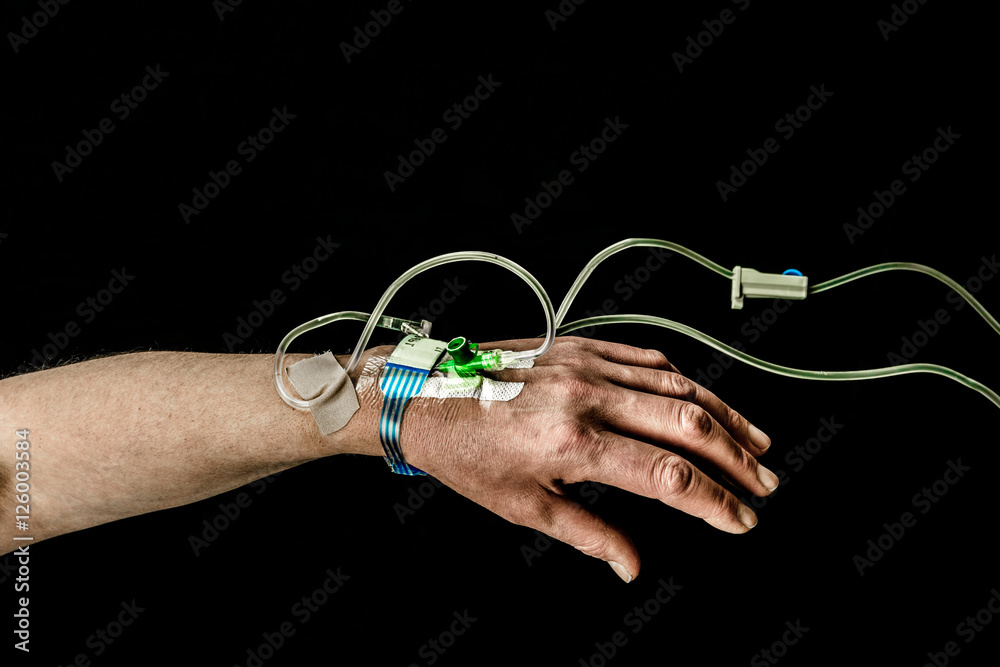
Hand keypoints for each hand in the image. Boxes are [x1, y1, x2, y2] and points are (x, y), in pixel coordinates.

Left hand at [341, 336, 775, 582]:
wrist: (424, 395)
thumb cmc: (466, 454)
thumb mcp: (523, 506)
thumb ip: (588, 534)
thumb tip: (633, 566)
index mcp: (573, 443)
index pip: (667, 476)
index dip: (713, 501)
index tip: (741, 519)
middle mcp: (587, 396)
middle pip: (686, 425)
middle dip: (735, 459)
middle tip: (765, 484)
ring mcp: (585, 364)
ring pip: (676, 385)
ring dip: (723, 416)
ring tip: (756, 442)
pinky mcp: (579, 344)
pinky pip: (646, 357)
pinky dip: (683, 379)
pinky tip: (703, 399)